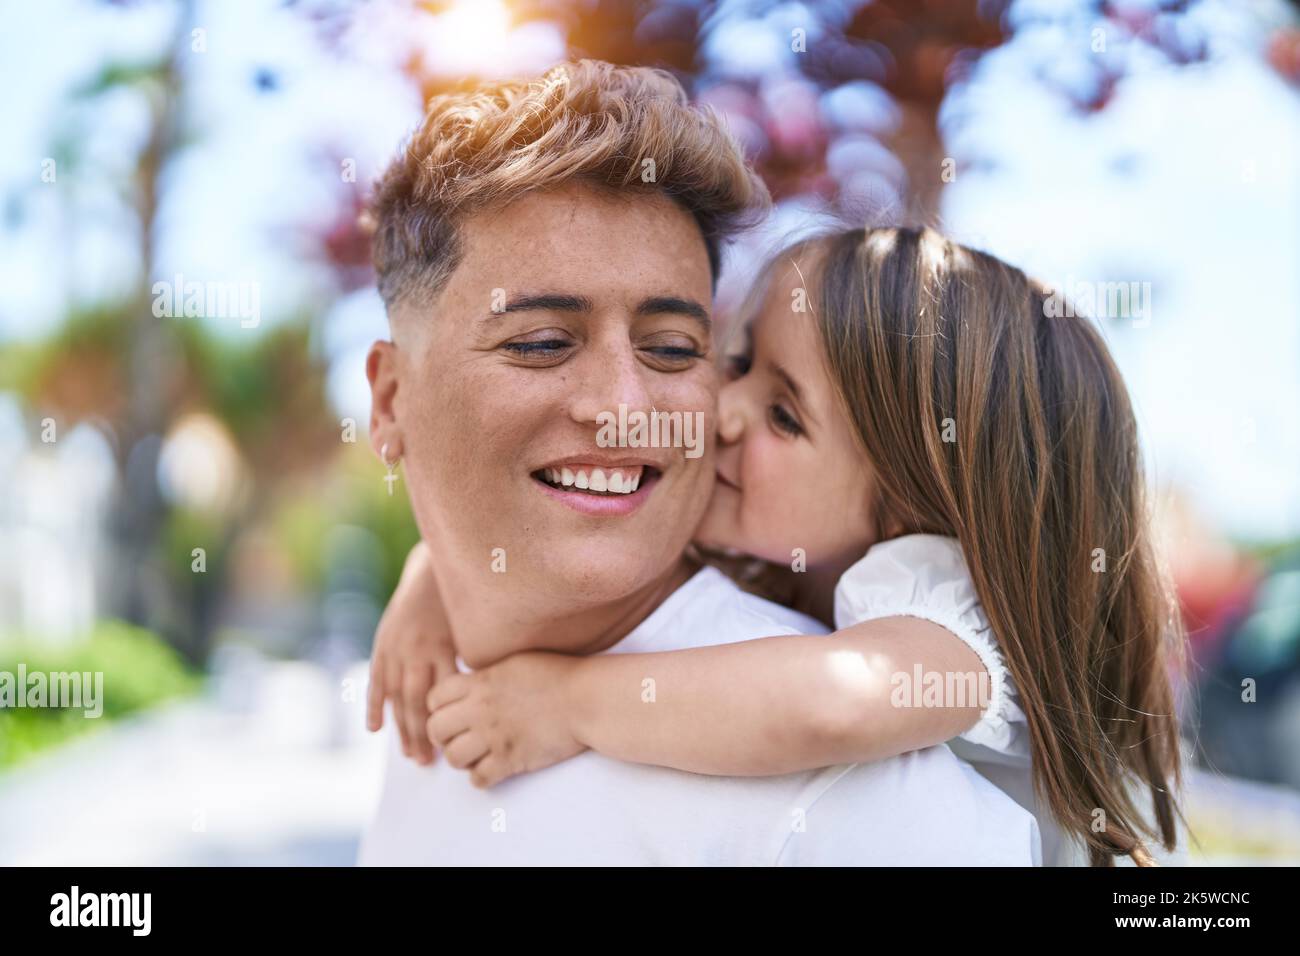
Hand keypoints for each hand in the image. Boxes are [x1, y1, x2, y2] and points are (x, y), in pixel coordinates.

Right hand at [367, 541, 457, 764]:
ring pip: (395, 697)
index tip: (455, 744)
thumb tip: (490, 693)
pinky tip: (374, 729)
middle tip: (429, 762)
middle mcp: (417, 651)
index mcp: (443, 648)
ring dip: (400, 729)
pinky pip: (375, 681)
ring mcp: (395, 650)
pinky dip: (374, 706)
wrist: (428, 573)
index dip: (447, 721)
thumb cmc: (460, 604)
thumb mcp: (472, 628)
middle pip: (418, 702)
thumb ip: (477, 658)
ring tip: (408, 755)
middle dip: (423, 735)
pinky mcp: (381, 646)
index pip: (444, 695)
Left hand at [426, 652, 585, 787]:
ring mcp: (494, 736)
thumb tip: (473, 680)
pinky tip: (494, 768)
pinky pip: (478, 779)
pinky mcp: (511, 759)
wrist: (586, 698)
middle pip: (436, 730)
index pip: (434, 698)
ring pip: (453, 758)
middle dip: (444, 736)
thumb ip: (488, 673)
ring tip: (477, 754)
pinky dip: (482, 777)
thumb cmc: (558, 674)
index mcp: (480, 682)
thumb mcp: (516, 660)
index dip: (438, 707)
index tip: (452, 712)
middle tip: (460, 737)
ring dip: (462, 759)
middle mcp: (480, 709)